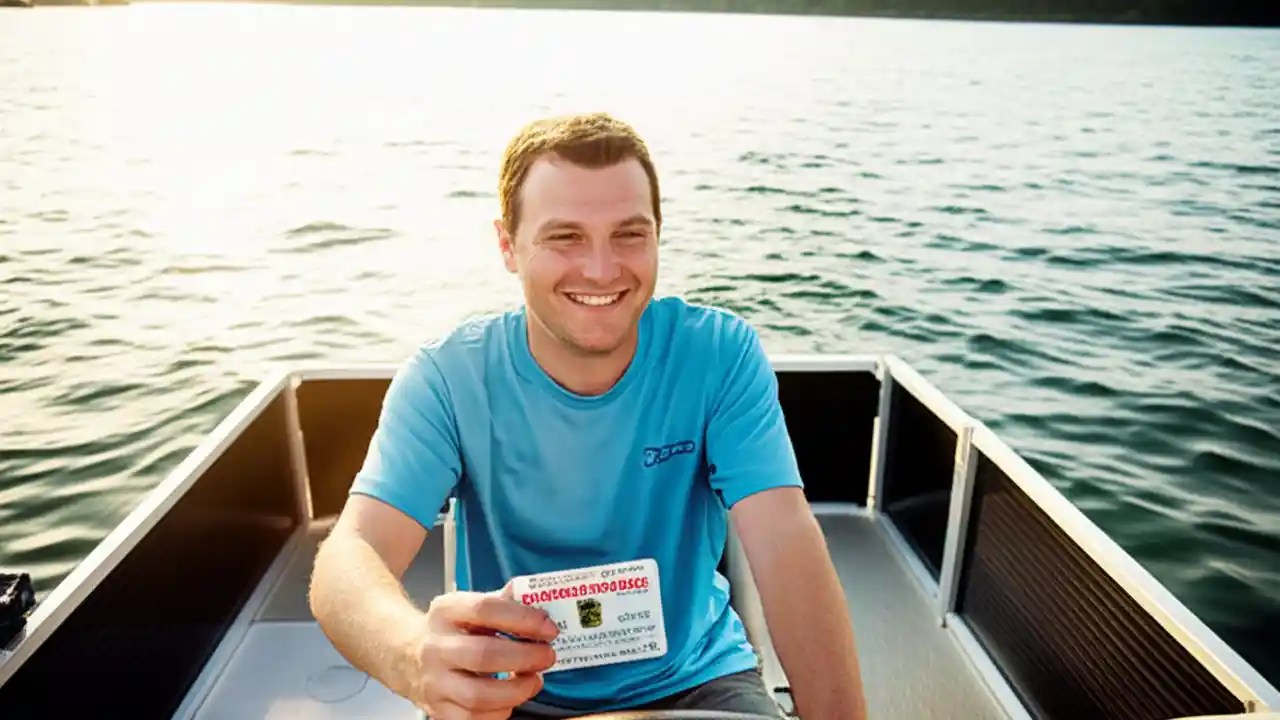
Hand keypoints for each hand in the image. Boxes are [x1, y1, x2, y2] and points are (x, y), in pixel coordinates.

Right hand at [401, 583, 559, 719]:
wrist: (405, 654)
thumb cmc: (449, 630)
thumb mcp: (468, 607)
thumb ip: (503, 603)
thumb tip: (539, 600)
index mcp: (446, 612)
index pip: (486, 609)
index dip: (523, 618)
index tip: (548, 628)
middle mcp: (435, 647)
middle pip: (484, 655)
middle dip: (525, 657)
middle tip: (547, 656)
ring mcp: (434, 682)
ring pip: (478, 696)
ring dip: (517, 691)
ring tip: (534, 680)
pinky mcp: (437, 710)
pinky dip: (500, 712)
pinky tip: (511, 699)